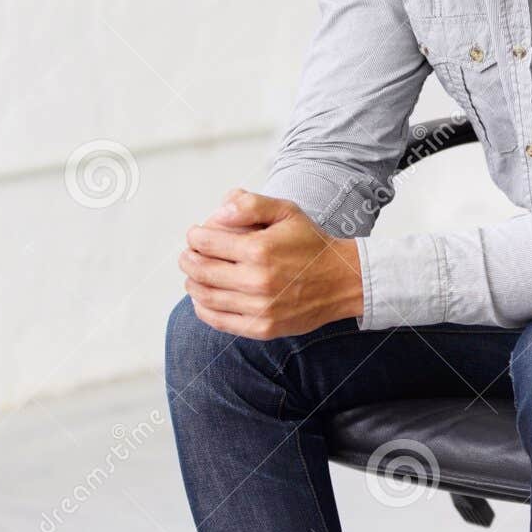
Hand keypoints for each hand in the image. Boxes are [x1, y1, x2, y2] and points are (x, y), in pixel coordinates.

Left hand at [179, 188, 363, 337]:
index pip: (205, 242)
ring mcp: (260, 307)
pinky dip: (203, 309)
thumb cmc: (311, 244)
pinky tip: (203, 298)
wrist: (342, 280)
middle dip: (188, 259)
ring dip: (192, 283)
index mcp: (259, 249)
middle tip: (189, 255)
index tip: (197, 235)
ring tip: (194, 276)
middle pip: (200, 270)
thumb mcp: (286, 211)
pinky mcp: (263, 327)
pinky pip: (219, 321)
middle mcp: (257, 280)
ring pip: (205, 296)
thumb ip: (251, 204)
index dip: (194, 236)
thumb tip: (218, 212)